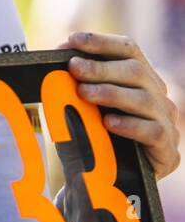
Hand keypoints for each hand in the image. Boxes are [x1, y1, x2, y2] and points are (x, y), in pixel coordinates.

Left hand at [58, 31, 181, 180]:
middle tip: (73, 67)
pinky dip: (129, 125)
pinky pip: (152, 132)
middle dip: (101, 67)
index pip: (129, 50)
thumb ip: (79, 82)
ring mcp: (166, 122)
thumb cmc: (98, 136)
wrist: (112, 182)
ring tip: (84, 93)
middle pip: (136, 71)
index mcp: (141, 79)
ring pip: (144, 100)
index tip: (73, 39)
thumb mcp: (87, 104)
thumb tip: (55, 57)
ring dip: (111, 93)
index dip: (102, 42)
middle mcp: (159, 96)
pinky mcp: (167, 150)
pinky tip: (108, 123)